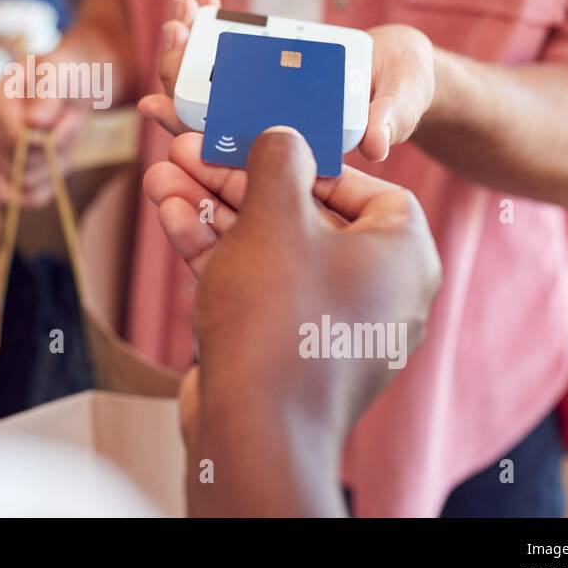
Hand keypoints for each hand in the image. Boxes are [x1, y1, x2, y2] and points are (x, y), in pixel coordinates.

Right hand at [0, 44, 91, 207]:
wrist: (73, 88)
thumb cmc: (66, 76)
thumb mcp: (63, 75)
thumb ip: (48, 93)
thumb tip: (32, 122)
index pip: (12, 134)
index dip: (39, 138)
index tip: (54, 123)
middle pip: (17, 162)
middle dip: (50, 152)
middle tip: (65, 126)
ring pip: (22, 182)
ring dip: (52, 168)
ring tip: (62, 141)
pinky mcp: (4, 171)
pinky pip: (19, 197)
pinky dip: (42, 192)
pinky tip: (54, 174)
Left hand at [137, 0, 436, 161]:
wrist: (408, 71)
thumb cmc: (408, 91)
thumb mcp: (403, 102)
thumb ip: (390, 119)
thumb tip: (378, 143)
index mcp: (285, 148)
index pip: (222, 147)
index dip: (185, 129)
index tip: (156, 101)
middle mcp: (264, 125)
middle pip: (202, 106)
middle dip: (179, 69)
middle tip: (174, 28)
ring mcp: (260, 95)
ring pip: (207, 76)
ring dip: (189, 40)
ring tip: (184, 4)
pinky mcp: (265, 66)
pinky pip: (227, 48)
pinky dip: (213, 22)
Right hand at [171, 129, 441, 513]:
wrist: (255, 431)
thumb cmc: (280, 317)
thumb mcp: (276, 217)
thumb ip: (279, 161)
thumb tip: (283, 136)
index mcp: (403, 255)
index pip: (366, 186)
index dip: (309, 158)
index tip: (263, 142)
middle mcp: (377, 290)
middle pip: (302, 215)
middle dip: (237, 181)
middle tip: (192, 152)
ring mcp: (329, 323)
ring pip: (269, 249)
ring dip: (214, 211)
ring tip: (164, 178)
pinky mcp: (287, 347)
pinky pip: (256, 285)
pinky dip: (217, 254)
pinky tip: (172, 218)